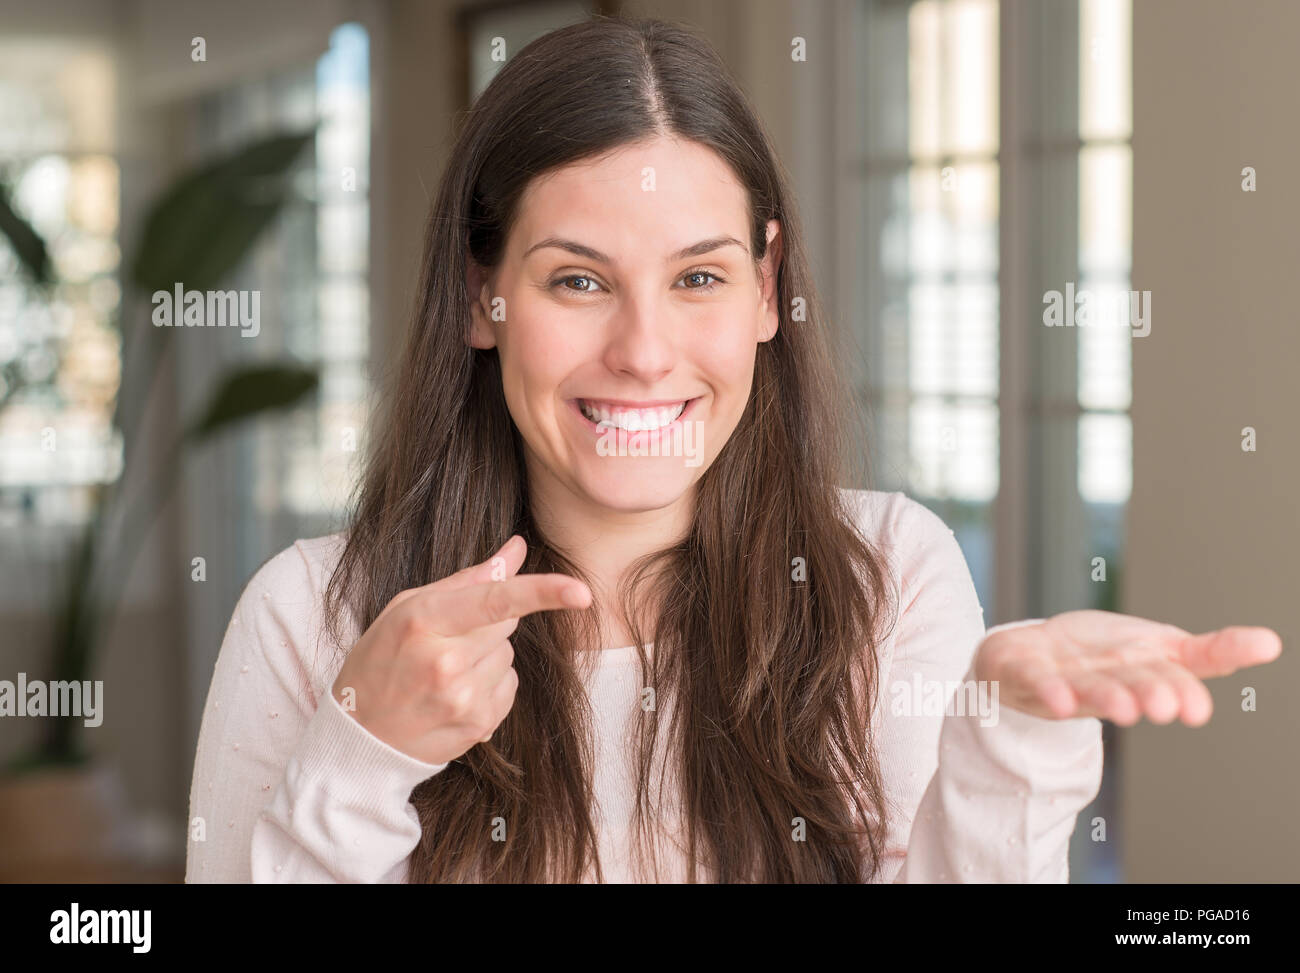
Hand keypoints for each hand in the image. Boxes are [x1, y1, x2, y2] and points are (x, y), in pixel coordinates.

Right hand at [331, 535, 590, 764]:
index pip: (495, 601)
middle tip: (444, 640)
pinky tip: (453, 694)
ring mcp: (464, 699)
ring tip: (443, 673)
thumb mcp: (407, 608)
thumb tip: (517, 550)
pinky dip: (489, 684)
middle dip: (486, 622)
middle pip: (507, 622)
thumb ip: (467, 579)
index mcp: (422, 623)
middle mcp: (445, 663)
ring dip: (486, 656)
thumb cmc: (379, 661)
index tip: (582, 592)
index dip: (543, 592)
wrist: (359, 738)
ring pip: (508, 654)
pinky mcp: (478, 725)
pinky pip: (509, 685)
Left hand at [974, 610, 1281, 725]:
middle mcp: (1105, 684)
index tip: (1198, 710)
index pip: (1170, 680)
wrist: (1027, 657)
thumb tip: (1271, 643)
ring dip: (1106, 699)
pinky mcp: (1021, 673)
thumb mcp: (1159, 647)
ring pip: (1087, 690)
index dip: (1183, 693)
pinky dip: (1046, 689)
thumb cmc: (1099, 657)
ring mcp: (1063, 681)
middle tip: (1166, 708)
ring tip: (1124, 708)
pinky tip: (1058, 700)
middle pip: (1131, 688)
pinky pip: (1034, 681)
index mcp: (1141, 676)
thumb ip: (1212, 651)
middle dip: (1149, 695)